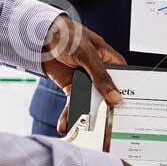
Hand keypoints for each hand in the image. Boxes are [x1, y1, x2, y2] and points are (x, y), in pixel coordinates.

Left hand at [41, 15, 124, 133]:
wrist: (40, 35)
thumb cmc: (68, 35)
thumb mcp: (87, 54)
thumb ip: (101, 76)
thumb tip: (116, 98)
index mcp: (110, 60)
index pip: (124, 80)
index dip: (126, 95)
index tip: (127, 111)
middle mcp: (100, 73)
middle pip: (108, 95)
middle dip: (106, 111)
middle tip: (107, 129)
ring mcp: (86, 81)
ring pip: (90, 102)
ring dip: (85, 116)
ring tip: (83, 130)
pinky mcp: (72, 87)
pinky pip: (73, 103)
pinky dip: (69, 114)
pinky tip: (65, 124)